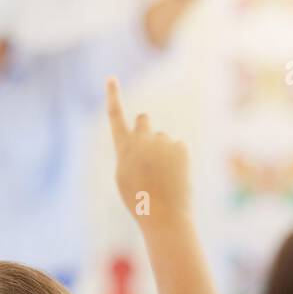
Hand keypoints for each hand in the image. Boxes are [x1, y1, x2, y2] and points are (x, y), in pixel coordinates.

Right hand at [106, 78, 190, 222]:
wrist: (164, 215)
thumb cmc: (140, 200)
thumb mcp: (125, 177)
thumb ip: (131, 153)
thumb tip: (143, 141)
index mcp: (123, 149)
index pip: (115, 116)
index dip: (113, 96)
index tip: (111, 78)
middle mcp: (141, 140)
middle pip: (143, 119)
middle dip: (146, 128)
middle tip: (149, 150)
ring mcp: (162, 142)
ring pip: (162, 139)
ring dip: (163, 152)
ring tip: (163, 177)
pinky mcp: (181, 147)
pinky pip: (178, 148)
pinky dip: (177, 160)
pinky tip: (175, 177)